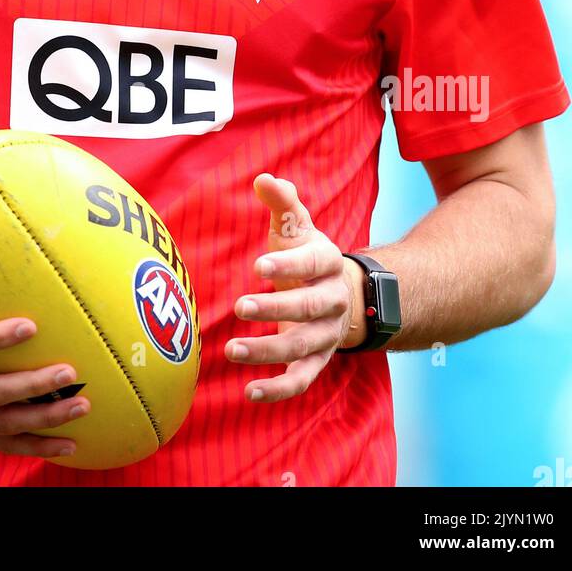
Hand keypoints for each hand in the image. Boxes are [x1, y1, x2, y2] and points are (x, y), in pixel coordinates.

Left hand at [226, 174, 358, 401]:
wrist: (340, 293)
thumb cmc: (305, 254)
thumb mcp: (297, 226)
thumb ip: (282, 203)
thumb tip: (264, 178)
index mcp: (329, 262)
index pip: (312, 263)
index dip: (287, 265)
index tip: (258, 265)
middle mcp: (333, 300)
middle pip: (308, 307)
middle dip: (275, 309)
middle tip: (240, 306)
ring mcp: (327, 334)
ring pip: (302, 346)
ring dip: (268, 351)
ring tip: (231, 349)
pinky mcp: (317, 361)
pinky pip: (301, 380)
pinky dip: (278, 390)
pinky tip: (249, 392)